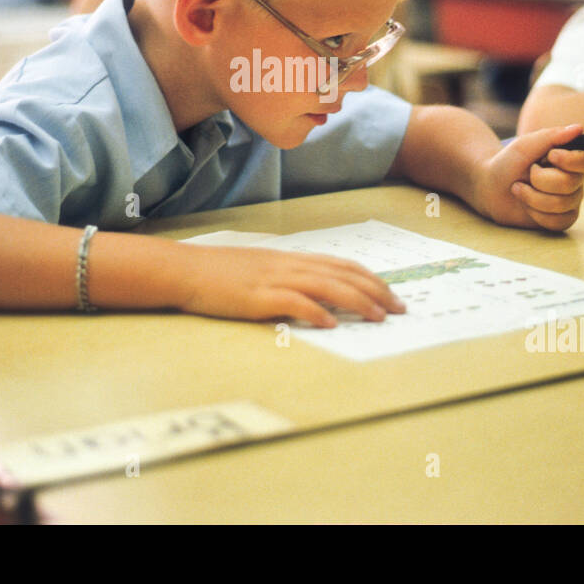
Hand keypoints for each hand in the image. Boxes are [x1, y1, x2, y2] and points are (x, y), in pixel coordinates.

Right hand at [178, 246, 405, 327]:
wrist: (184, 270)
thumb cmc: (218, 273)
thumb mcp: (260, 269)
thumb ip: (286, 277)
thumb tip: (314, 295)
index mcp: (291, 258)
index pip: (341, 264)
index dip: (371, 278)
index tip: (391, 294)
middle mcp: (288, 265)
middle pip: (343, 274)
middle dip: (376, 291)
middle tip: (399, 308)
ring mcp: (274, 280)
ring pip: (326, 286)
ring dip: (357, 302)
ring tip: (378, 317)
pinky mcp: (258, 297)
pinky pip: (293, 302)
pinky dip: (316, 312)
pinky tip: (332, 324)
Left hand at [470, 124, 583, 231]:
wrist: (491, 188)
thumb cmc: (509, 163)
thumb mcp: (525, 145)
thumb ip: (550, 136)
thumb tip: (579, 129)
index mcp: (571, 157)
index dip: (572, 160)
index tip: (551, 155)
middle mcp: (576, 179)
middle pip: (569, 183)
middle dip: (539, 179)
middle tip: (528, 173)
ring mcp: (570, 201)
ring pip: (560, 204)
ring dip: (532, 196)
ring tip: (520, 188)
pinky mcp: (561, 219)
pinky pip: (557, 221)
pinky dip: (535, 213)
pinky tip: (526, 206)